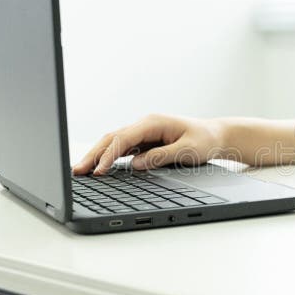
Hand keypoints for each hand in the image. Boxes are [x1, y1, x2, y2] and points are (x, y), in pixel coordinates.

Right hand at [72, 114, 226, 174]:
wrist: (216, 135)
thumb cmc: (205, 140)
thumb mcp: (187, 151)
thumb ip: (161, 157)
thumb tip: (136, 165)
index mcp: (153, 122)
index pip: (124, 138)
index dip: (109, 155)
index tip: (98, 171)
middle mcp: (145, 124)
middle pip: (112, 138)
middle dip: (93, 154)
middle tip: (77, 171)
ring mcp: (143, 132)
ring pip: (113, 142)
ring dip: (97, 155)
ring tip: (81, 170)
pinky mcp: (145, 141)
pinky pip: (122, 148)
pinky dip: (108, 157)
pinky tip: (98, 168)